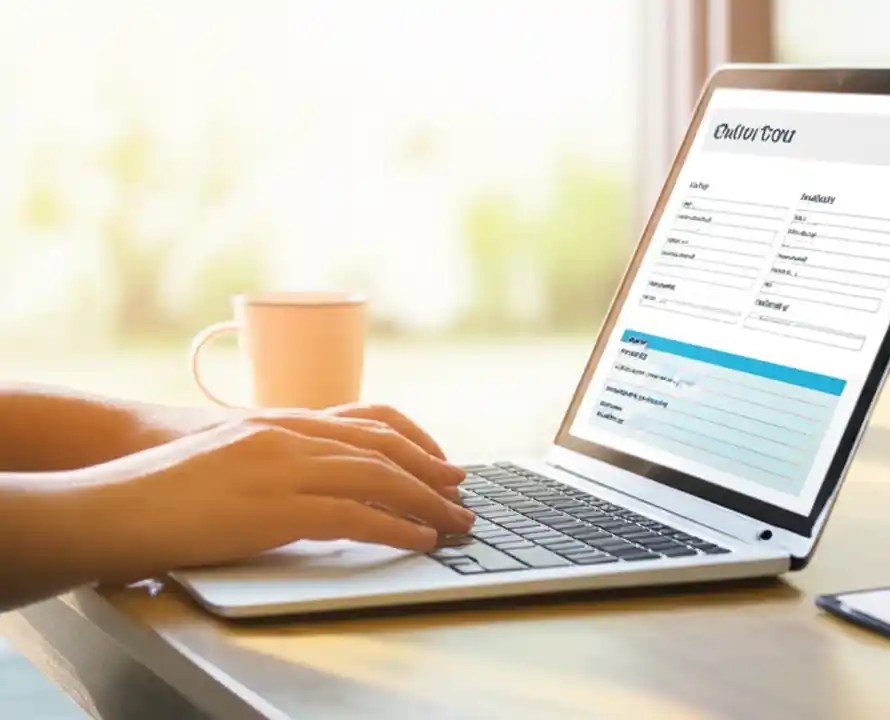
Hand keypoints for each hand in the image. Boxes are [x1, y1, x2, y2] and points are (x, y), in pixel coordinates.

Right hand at [79, 418, 473, 582]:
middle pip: (382, 449)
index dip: (414, 441)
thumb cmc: (162, 485)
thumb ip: (276, 459)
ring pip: (377, 479)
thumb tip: (314, 484)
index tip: (441, 461)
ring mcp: (283, 470)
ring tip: (454, 523)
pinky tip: (417, 541)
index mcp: (281, 422)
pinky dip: (395, 529)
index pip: (369, 421)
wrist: (110, 498)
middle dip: (430, 472)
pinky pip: (354, 517)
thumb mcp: (231, 455)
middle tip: (462, 492)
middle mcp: (289, 437)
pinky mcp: (275, 510)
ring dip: (425, 503)